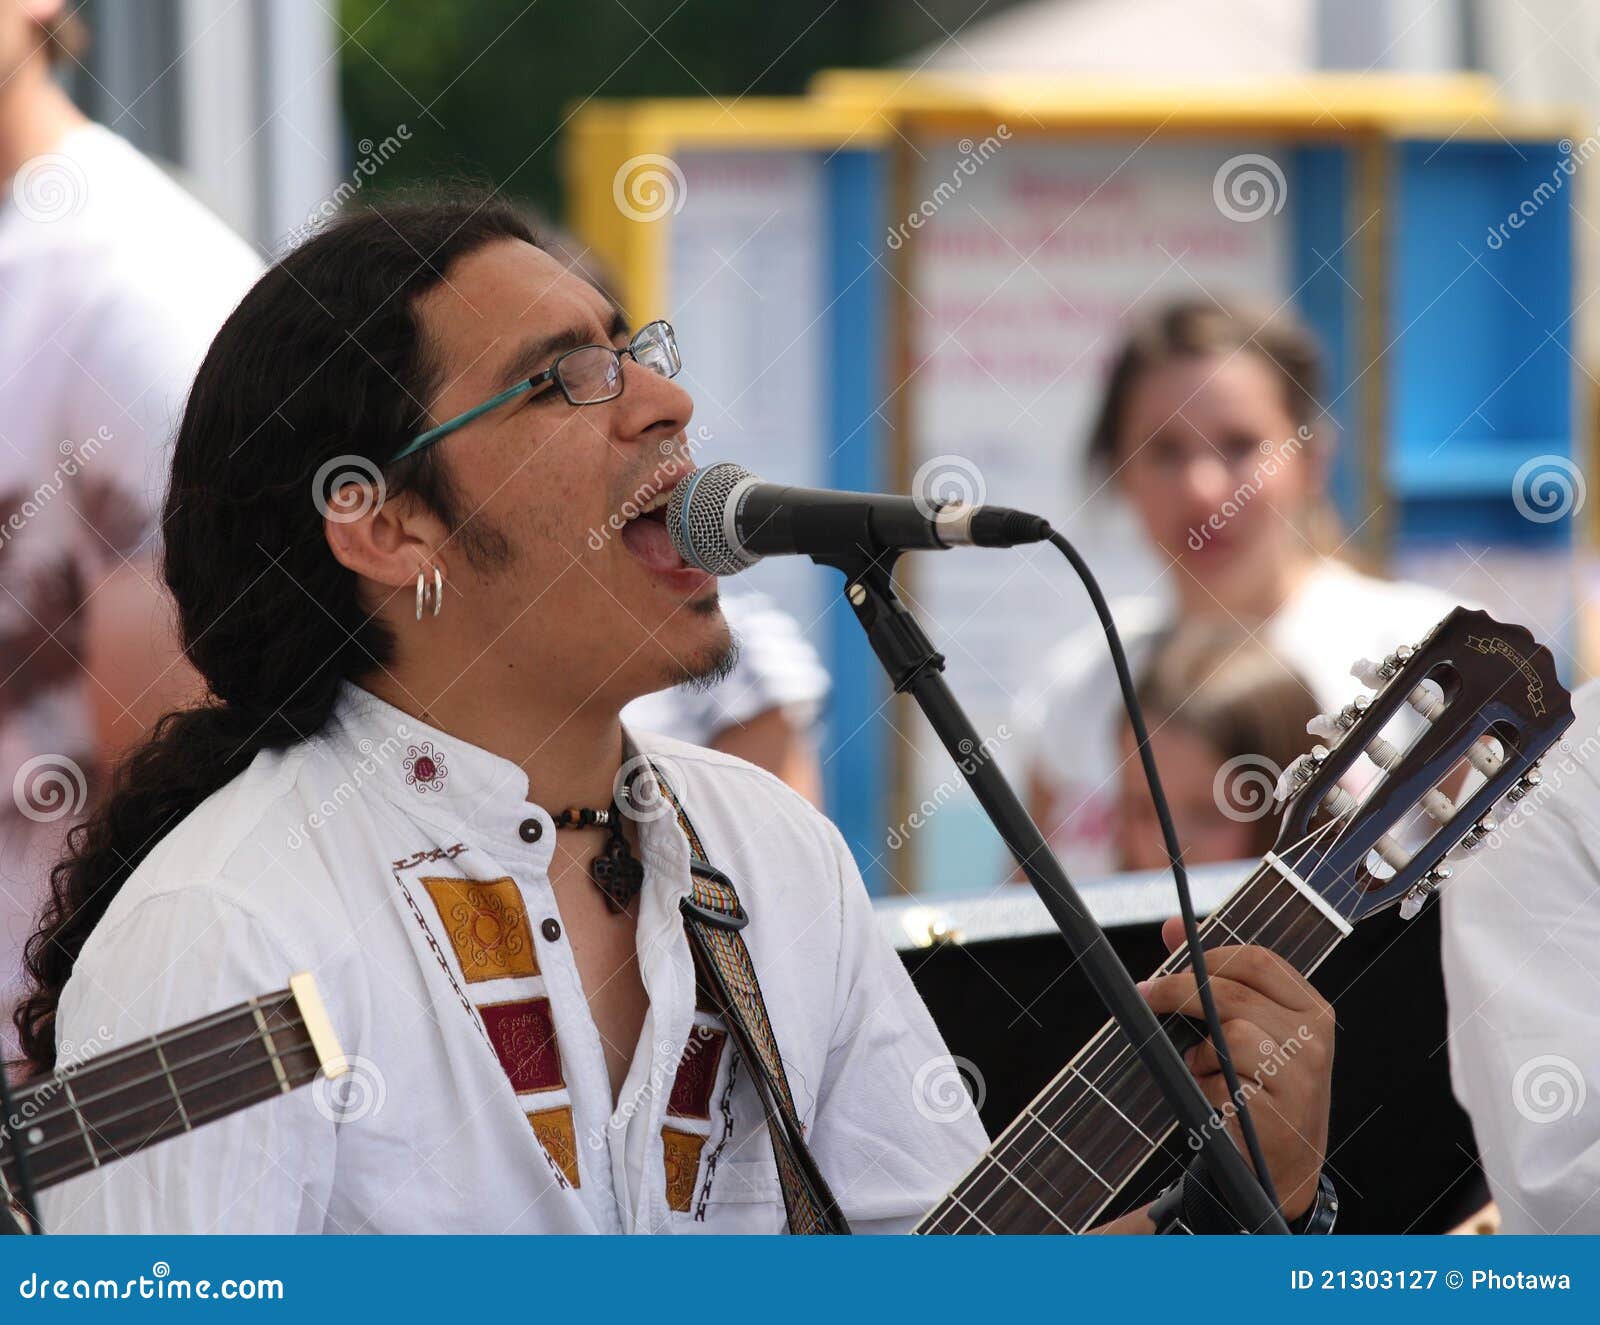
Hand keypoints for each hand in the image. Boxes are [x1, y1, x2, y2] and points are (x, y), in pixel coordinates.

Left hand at [1138, 917, 1333, 1220]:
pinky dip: (1207, 1092)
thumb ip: (1214, 976)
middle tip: (1147, 998)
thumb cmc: (1258, 1089)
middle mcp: (1315, 1038)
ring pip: (1231, 1036)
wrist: (1281, 1169)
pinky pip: (1223, 1086)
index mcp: (1310, 1008)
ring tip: (1207, 1072)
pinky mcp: (1281, 1118)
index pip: (1257, 960)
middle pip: (1233, 993)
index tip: (1169, 968)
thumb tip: (1173, 926)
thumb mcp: (1248, 1029)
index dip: (1206, 956)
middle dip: (1178, 992)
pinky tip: (1219, 1104)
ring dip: (1202, 1054)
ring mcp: (1302, 1079)